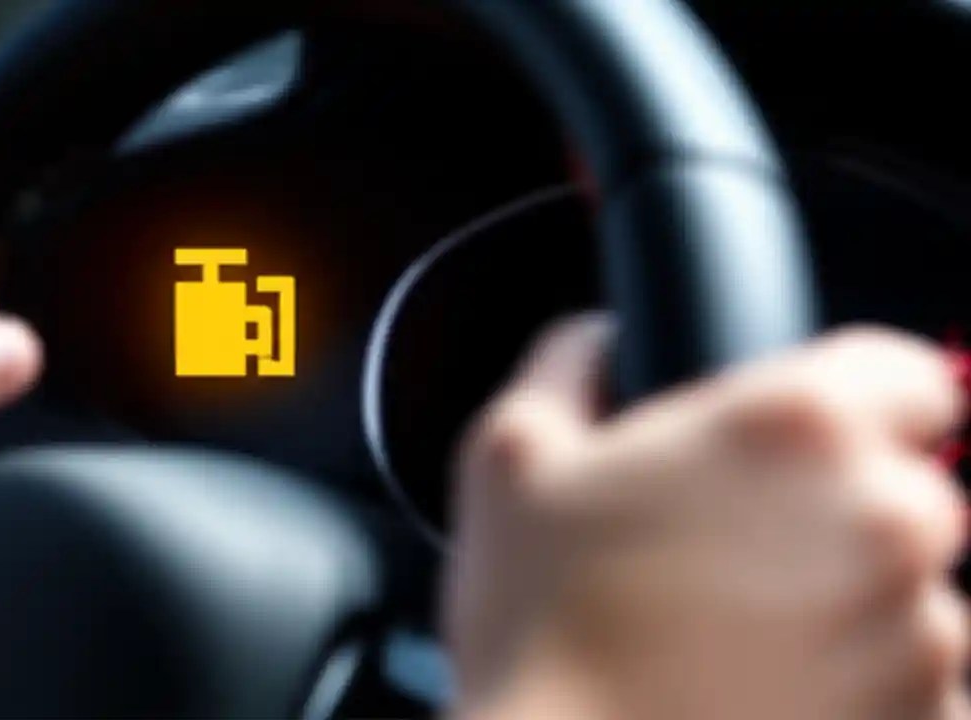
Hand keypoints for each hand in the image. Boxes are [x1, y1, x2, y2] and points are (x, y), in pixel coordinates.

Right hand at [446, 315, 968, 719]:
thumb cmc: (540, 632)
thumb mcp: (509, 459)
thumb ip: (567, 365)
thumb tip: (596, 342)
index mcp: (795, 429)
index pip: (910, 371)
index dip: (859, 398)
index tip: (812, 437)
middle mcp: (884, 523)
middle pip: (909, 489)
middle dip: (836, 513)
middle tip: (731, 550)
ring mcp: (918, 637)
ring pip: (916, 595)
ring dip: (849, 604)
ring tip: (735, 636)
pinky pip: (918, 684)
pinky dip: (860, 685)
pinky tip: (763, 689)